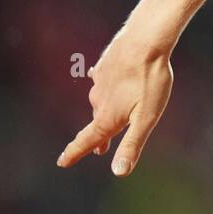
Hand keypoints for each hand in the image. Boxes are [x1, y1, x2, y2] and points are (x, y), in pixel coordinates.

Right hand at [57, 30, 173, 176]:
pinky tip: (111, 82)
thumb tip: (119, 172)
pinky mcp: (104, 66)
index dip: (74, 153)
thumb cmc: (150, 80)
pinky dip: (107, 86)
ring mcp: (99, 82)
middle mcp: (98, 101)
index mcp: (107, 117)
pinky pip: (102, 80)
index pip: (87, 141)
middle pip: (97, 123)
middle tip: (100, 149)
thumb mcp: (147, 117)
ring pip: (101, 101)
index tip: (62, 162)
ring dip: (106, 110)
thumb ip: (132, 144)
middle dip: (99, 136)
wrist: (145, 41)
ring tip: (114, 114)